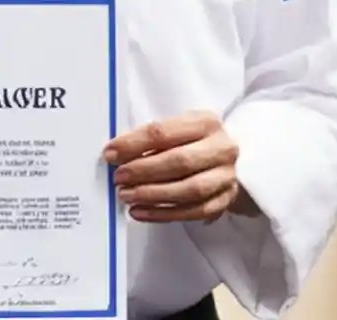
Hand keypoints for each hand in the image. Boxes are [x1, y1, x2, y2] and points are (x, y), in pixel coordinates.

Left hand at [104, 110, 251, 222]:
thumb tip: (116, 154)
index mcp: (206, 122)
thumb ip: (151, 139)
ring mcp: (226, 176)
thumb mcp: (177, 129)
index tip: (111, 153)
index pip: (164, 132)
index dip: (133, 144)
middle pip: (179, 161)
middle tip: (119, 177)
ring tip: (127, 195)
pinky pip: (193, 212)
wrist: (224, 160)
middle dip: (143, 171)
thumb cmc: (192, 142)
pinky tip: (141, 211)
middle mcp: (221, 148)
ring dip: (152, 195)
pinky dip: (163, 214)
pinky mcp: (224, 200)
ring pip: (189, 190)